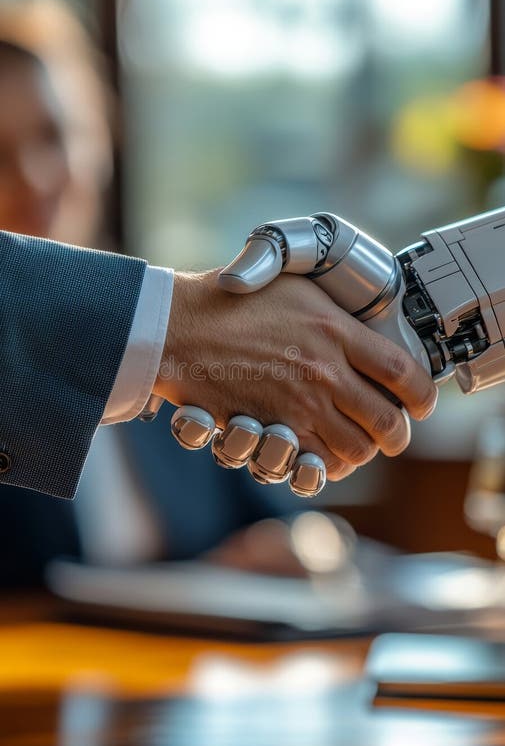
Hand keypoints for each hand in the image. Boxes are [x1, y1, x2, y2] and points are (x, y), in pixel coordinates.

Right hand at [154, 270, 436, 480]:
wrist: (180, 329)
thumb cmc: (233, 300)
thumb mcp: (293, 281)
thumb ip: (334, 309)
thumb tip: (364, 327)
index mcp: (335, 331)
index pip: (402, 372)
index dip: (422, 394)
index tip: (422, 402)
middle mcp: (325, 372)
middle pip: (387, 420)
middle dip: (397, 433)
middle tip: (394, 432)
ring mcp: (300, 405)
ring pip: (357, 449)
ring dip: (364, 451)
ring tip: (360, 443)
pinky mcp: (274, 428)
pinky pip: (319, 462)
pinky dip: (329, 464)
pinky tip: (326, 453)